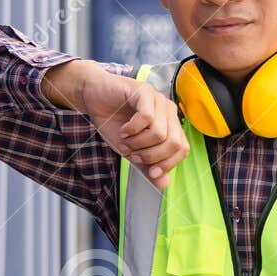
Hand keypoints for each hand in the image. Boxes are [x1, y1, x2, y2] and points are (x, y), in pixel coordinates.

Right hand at [60, 65, 190, 189]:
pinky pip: (146, 117)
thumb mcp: (131, 150)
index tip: (149, 171)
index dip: (167, 164)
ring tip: (126, 139)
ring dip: (138, 143)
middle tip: (133, 153)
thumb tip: (164, 184)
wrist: (93, 98)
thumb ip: (147, 165)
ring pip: (159, 132)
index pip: (182, 149)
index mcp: (170, 124)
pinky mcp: (144, 91)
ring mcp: (158, 100)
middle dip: (151, 156)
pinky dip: (132, 129)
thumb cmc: (114, 121)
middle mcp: (168, 111)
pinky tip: (123, 129)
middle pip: (174, 143)